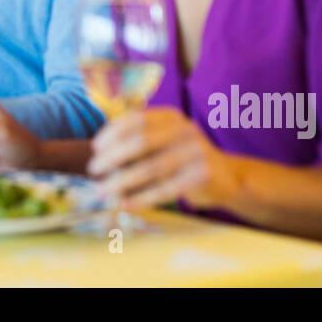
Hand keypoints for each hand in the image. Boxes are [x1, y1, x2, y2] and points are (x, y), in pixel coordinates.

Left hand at [88, 108, 240, 210]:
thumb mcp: (166, 139)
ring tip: (104, 190)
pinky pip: (165, 189)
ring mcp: (195, 152)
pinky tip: (125, 204)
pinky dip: (142, 198)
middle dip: (112, 157)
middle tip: (94, 170)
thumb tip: (101, 154)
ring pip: (150, 168)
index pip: (136, 119)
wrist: (228, 176)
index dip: (112, 133)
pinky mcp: (201, 176)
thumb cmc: (185, 158)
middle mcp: (184, 130)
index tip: (95, 147)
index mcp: (172, 117)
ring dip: (122, 181)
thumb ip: (140, 140)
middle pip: (140, 142)